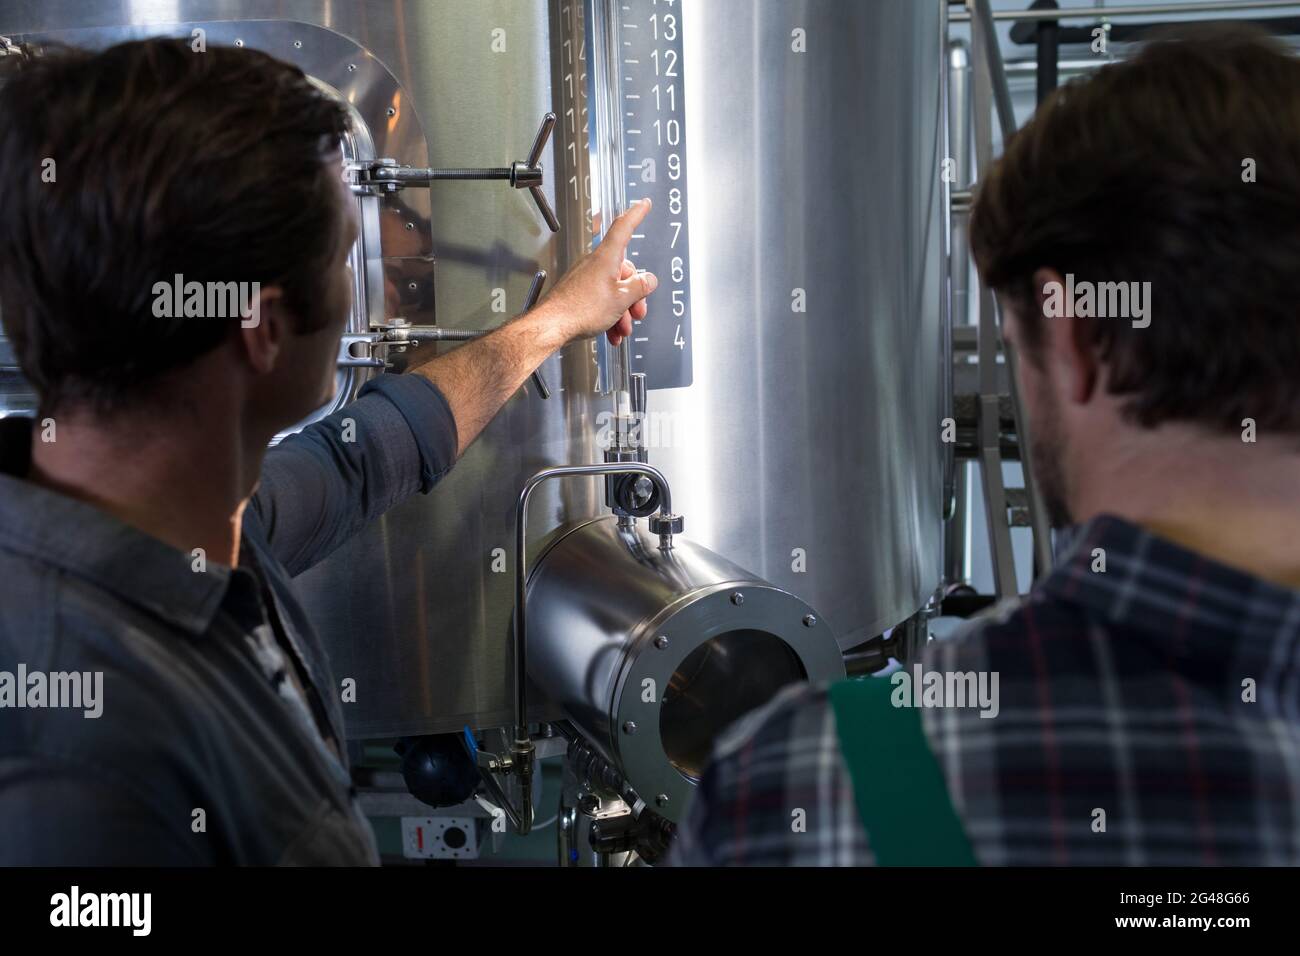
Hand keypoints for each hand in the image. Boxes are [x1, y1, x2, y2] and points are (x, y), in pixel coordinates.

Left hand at [535, 199, 657, 345]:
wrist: (552, 325)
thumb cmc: (580, 310)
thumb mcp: (621, 299)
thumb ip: (639, 287)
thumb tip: (648, 279)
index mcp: (607, 257)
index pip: (624, 228)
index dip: (636, 214)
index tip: (644, 204)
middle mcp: (595, 263)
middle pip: (624, 271)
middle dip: (634, 295)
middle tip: (638, 312)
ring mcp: (586, 277)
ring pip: (614, 290)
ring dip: (622, 311)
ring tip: (622, 329)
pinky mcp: (579, 291)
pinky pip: (601, 299)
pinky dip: (609, 315)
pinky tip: (611, 332)